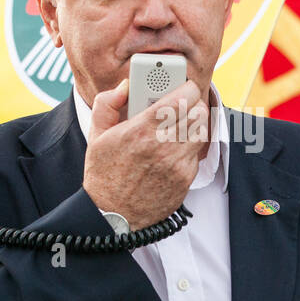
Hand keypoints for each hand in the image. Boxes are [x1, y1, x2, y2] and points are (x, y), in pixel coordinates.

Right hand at [82, 78, 208, 229]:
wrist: (112, 215)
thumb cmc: (104, 174)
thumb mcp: (97, 134)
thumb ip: (108, 103)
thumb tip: (126, 86)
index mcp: (141, 130)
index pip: (182, 97)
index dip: (187, 87)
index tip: (183, 86)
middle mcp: (162, 146)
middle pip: (199, 112)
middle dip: (194, 103)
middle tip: (184, 104)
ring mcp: (176, 164)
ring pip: (202, 131)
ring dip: (195, 123)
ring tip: (181, 123)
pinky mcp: (185, 178)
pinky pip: (197, 153)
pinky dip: (191, 145)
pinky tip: (176, 146)